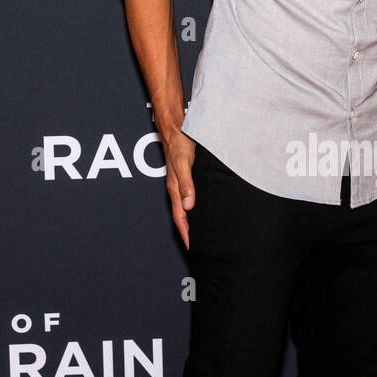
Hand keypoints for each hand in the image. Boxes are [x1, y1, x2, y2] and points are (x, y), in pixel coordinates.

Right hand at [163, 128, 195, 248]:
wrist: (175, 128)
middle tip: (199, 246)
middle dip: (189, 232)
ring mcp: (180, 183)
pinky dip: (194, 207)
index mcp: (174, 189)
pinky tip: (202, 208)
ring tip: (201, 233)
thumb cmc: (179, 144)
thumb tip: (189, 206)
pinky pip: (189, 197)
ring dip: (192, 221)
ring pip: (185, 208)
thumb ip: (187, 185)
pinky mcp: (185, 177)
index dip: (186, 234)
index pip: (180, 218)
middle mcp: (176, 189)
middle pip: (182, 216)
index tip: (193, 248)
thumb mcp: (184, 164)